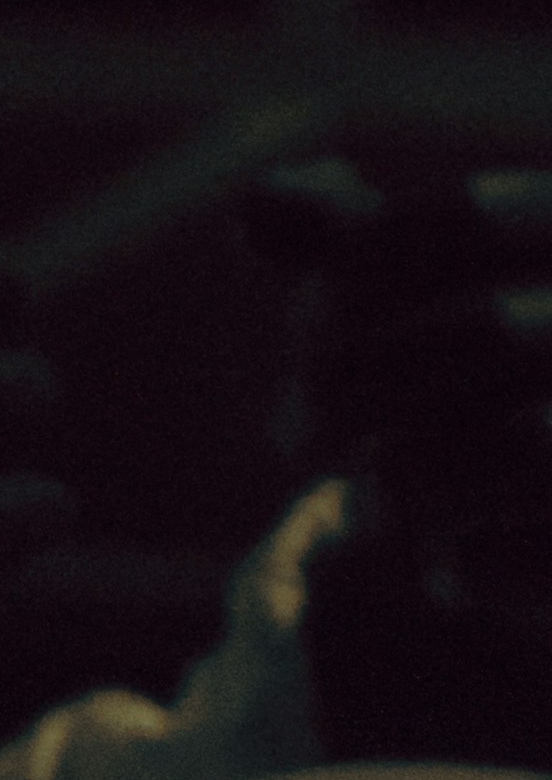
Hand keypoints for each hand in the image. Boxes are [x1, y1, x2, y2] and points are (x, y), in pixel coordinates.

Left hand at [250, 156, 551, 764]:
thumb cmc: (534, 408)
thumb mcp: (462, 312)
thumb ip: (366, 253)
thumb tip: (257, 205)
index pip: (478, 222)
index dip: (364, 266)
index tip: (304, 324)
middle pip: (494, 337)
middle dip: (358, 385)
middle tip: (287, 431)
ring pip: (524, 449)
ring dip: (409, 480)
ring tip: (366, 504)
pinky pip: (545, 563)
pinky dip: (474, 566)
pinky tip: (450, 574)